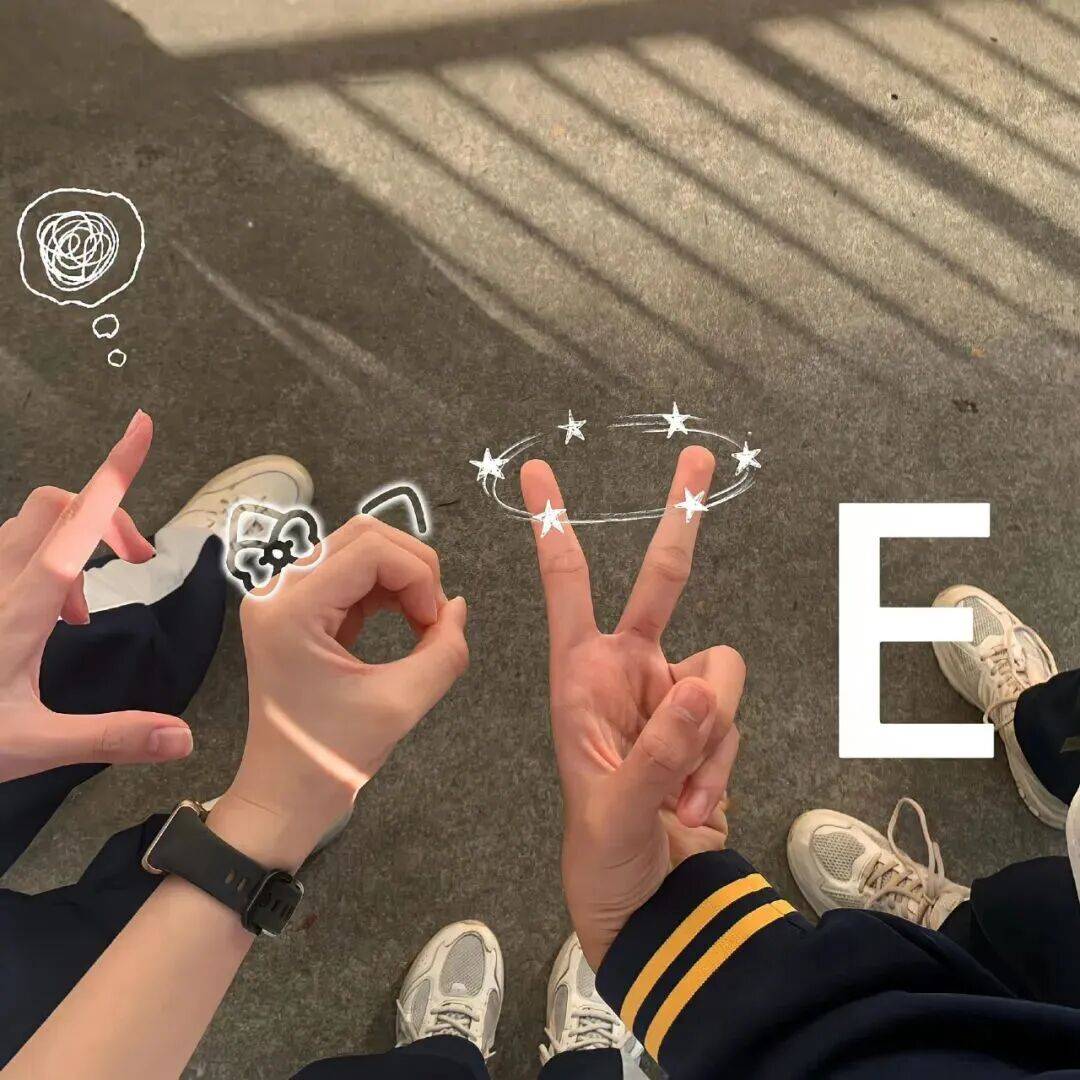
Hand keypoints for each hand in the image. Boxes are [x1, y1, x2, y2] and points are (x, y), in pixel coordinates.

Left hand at [0, 411, 193, 782]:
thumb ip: (112, 736)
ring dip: (75, 544)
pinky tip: (53, 619)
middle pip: (57, 505)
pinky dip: (48, 564)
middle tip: (136, 563)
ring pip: (32, 525)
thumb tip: (184, 738)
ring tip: (85, 611)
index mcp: (20, 609)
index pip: (78, 524)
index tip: (141, 426)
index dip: (115, 472)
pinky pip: (14, 549)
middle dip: (108, 516)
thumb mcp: (34, 745)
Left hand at [210, 516, 468, 869]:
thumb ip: (444, 651)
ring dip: (403, 577)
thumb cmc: (332, 757)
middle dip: (413, 568)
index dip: (418, 575)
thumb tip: (459, 607)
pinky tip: (406, 622)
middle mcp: (278, 592)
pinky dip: (388, 590)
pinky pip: (352, 573)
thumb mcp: (401, 705)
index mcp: (290, 612)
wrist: (284, 792)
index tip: (434, 623)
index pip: (370, 550)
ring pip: (360, 548)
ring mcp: (283, 598)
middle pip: (363, 535)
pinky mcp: (296, 608)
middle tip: (433, 618)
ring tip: (423, 624)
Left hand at [522, 446, 744, 967]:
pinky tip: (692, 804)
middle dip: (679, 519)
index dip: (553, 525)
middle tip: (697, 455)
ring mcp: (673, 694)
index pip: (567, 585)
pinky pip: (734, 717)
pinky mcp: (709, 722)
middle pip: (663, 581)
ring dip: (708, 737)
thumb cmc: (604, 851)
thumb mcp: (616, 806)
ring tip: (676, 793)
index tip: (537, 472)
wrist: (650, 896)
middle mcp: (629, 670)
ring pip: (719, 671)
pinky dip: (719, 765)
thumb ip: (661, 749)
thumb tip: (700, 688)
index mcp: (581, 674)